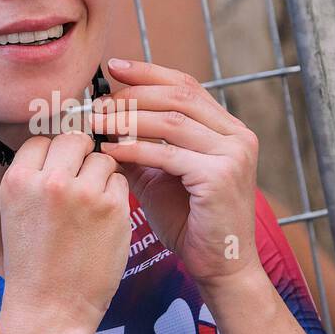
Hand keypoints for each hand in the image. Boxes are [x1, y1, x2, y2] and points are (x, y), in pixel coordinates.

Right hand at [0, 130, 131, 325]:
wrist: (50, 307)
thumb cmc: (33, 263)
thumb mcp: (15, 212)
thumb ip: (35, 178)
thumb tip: (61, 147)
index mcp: (18, 181)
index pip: (42, 140)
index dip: (53, 154)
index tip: (59, 170)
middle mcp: (50, 182)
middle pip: (74, 139)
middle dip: (80, 155)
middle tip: (80, 181)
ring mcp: (84, 193)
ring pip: (102, 158)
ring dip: (100, 175)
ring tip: (91, 204)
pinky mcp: (112, 208)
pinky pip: (120, 181)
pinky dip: (115, 195)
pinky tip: (103, 218)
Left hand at [92, 58, 262, 285]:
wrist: (221, 266)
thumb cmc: (191, 223)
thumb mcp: (162, 176)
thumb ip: (142, 147)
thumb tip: (104, 120)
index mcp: (229, 129)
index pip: (187, 86)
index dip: (149, 73)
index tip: (114, 67)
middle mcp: (237, 136)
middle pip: (179, 96)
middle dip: (133, 94)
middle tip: (97, 102)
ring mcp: (233, 154)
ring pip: (172, 121)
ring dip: (128, 118)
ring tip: (97, 122)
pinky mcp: (220, 176)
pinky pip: (167, 153)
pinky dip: (134, 149)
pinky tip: (109, 151)